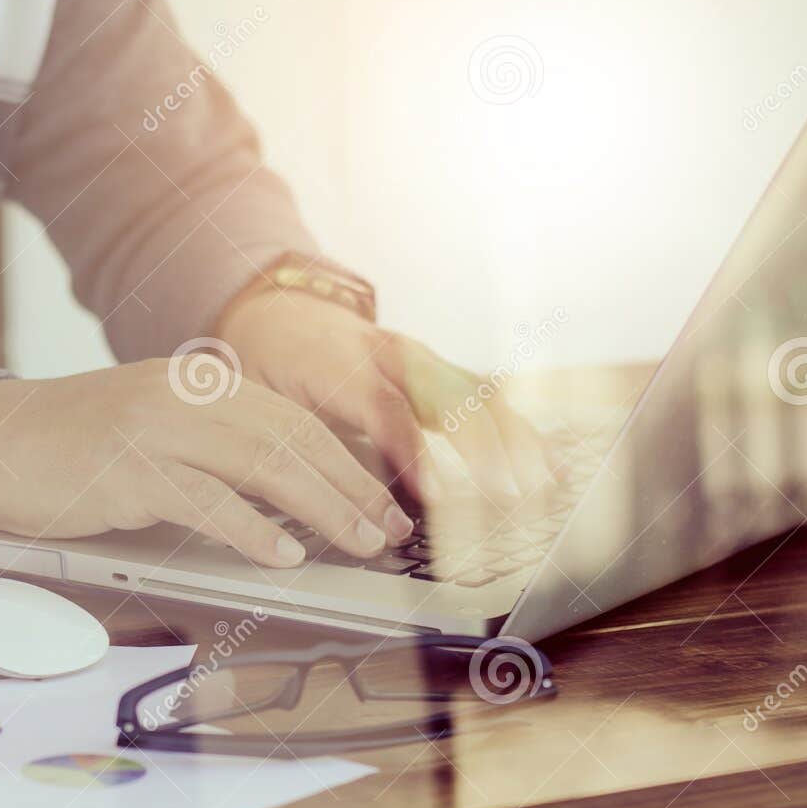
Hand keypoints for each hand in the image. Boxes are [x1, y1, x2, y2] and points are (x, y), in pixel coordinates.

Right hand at [0, 362, 417, 568]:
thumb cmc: (71, 449)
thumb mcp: (154, 428)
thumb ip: (213, 447)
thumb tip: (286, 497)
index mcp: (198, 383)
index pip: (293, 418)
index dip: (347, 461)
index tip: (383, 502)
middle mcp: (185, 395)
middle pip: (291, 438)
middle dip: (349, 486)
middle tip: (388, 529)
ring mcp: (157, 429)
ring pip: (262, 465)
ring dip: (320, 508)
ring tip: (357, 542)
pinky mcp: (128, 470)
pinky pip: (204, 500)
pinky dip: (249, 529)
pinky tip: (280, 554)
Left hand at [218, 291, 553, 503]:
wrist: (278, 309)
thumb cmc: (266, 363)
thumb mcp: (259, 401)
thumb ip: (285, 440)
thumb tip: (295, 499)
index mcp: (338, 363)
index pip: (383, 409)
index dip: (412, 451)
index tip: (436, 494)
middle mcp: (387, 355)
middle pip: (445, 400)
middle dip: (482, 449)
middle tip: (509, 495)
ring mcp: (418, 357)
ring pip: (474, 396)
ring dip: (513, 441)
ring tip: (544, 484)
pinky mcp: (435, 367)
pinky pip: (481, 396)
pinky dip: (516, 430)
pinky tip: (547, 463)